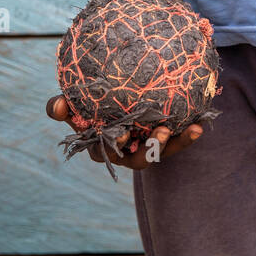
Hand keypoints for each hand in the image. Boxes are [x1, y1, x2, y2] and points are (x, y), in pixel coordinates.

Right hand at [46, 94, 202, 170]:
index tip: (114, 133)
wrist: (133, 98)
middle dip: (133, 149)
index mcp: (101, 145)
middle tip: (134, 132)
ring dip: (159, 144)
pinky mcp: (165, 145)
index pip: (96, 148)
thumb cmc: (98, 103)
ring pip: (152, 155)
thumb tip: (57, 106)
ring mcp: (145, 150)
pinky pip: (176, 144)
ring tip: (165, 129)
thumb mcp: (81, 102)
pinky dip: (186, 136)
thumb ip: (65, 104)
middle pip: (128, 157)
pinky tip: (198, 124)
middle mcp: (123, 153)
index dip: (102, 145)